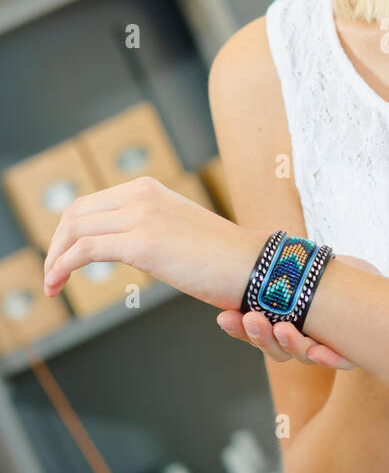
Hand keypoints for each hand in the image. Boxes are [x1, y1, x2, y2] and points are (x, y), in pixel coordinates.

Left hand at [42, 175, 268, 311]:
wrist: (252, 266)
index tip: (62, 257)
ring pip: (75, 230)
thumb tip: (124, 246)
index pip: (91, 203)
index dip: (69, 231)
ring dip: (55, 259)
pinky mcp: (142, 243)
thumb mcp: (176, 230)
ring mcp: (141, 216)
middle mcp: (142, 194)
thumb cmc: (221, 258)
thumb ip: (148, 228)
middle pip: (76, 213)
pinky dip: (62, 266)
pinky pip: (85, 251)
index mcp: (149, 188)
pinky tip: (59, 283)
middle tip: (52, 274)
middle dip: (56, 244)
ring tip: (52, 284)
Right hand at [214, 254, 381, 370]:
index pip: (254, 331)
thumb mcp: (305, 261)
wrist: (369, 282)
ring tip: (283, 327)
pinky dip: (326, 357)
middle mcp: (298, 339)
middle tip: (250, 317)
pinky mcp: (348, 350)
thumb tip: (258, 239)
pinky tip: (318, 350)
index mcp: (280, 321)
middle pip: (273, 347)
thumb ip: (280, 257)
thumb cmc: (334, 270)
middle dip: (258, 334)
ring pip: (299, 354)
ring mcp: (321, 346)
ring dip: (288, 343)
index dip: (237, 328)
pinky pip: (336, 359)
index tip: (224, 316)